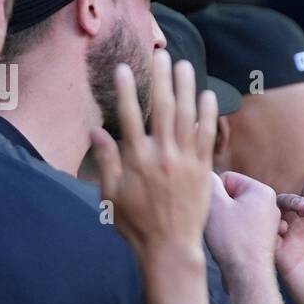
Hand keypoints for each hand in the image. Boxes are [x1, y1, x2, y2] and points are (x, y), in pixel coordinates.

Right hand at [89, 51, 216, 262]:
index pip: (129, 117)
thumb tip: (95, 132)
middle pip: (162, 109)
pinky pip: (207, 137)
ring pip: (186, 117)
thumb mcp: (111, 195)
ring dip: (186, 89)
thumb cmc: (136, 225)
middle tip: (160, 55)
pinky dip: (208, 115)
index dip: (126, 90)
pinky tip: (208, 96)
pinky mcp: (203, 170)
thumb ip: (106, 161)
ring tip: (184, 66)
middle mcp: (162, 156)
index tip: (125, 68)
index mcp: (136, 161)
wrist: (170, 248)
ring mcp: (185, 162)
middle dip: (160, 79)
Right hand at [205, 170, 282, 279]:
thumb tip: (206, 175)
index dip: (214, 195)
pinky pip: (242, 228)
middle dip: (221, 209)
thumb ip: (208, 183)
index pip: (227, 179)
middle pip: (232, 197)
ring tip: (225, 238)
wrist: (248, 276)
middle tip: (219, 226)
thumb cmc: (231, 240)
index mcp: (262, 190)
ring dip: (225, 223)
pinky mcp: (265, 238)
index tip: (216, 212)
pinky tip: (232, 247)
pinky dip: (233, 235)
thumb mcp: (214, 204)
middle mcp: (270, 204)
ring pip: (236, 214)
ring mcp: (269, 222)